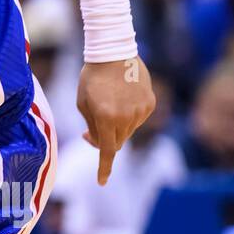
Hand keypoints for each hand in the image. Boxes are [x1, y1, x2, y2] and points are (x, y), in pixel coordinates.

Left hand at [76, 57, 155, 185]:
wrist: (113, 52)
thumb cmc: (91, 78)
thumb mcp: (83, 103)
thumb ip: (93, 127)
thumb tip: (101, 144)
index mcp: (106, 118)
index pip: (107, 151)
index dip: (104, 168)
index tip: (102, 181)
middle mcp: (126, 117)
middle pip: (117, 141)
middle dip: (105, 140)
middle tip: (91, 131)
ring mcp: (141, 111)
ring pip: (128, 131)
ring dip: (117, 126)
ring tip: (108, 104)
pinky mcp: (150, 103)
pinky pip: (138, 119)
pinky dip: (129, 115)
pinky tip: (122, 98)